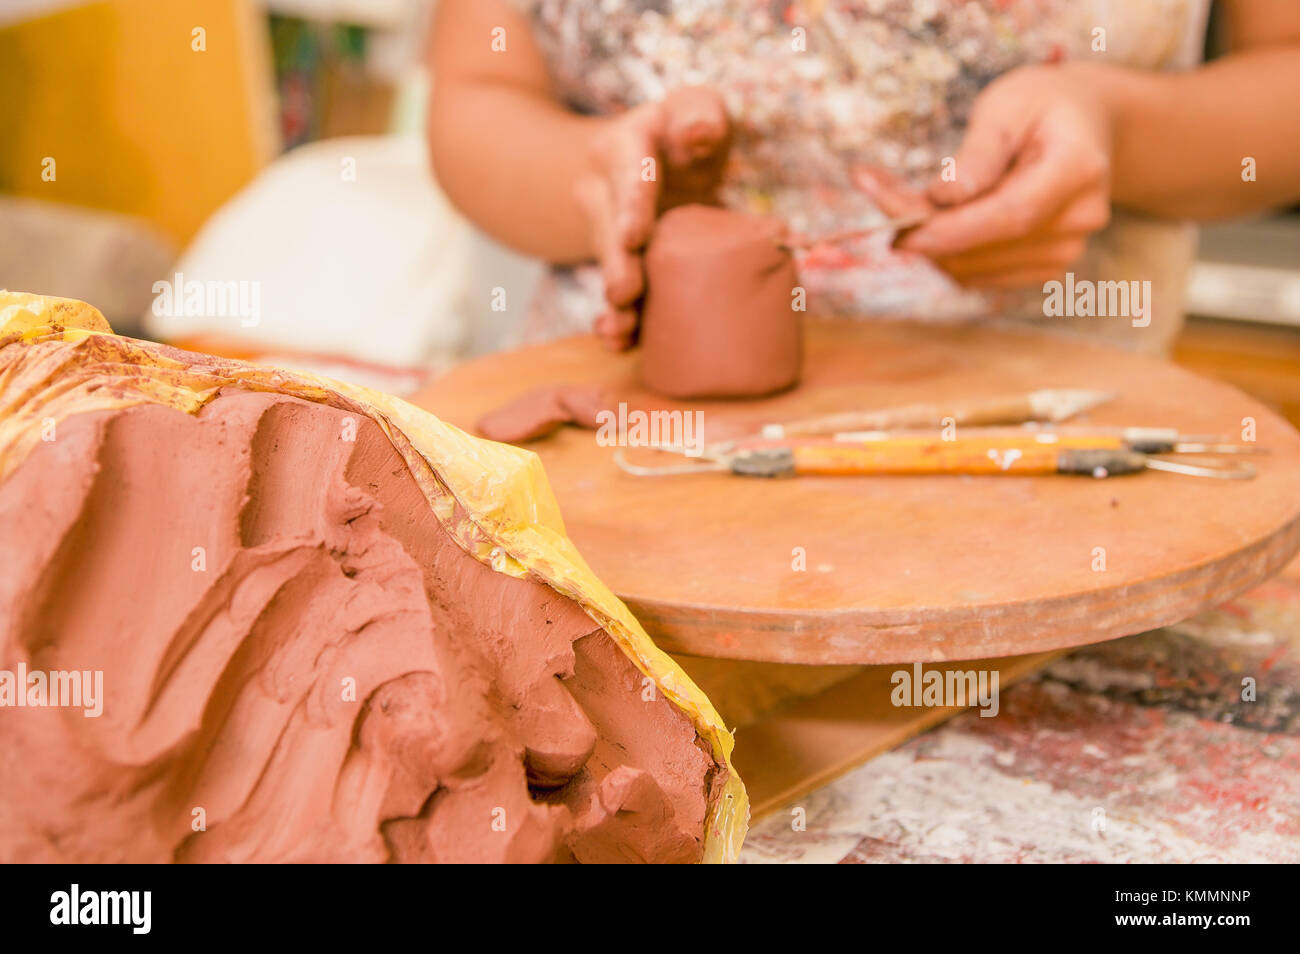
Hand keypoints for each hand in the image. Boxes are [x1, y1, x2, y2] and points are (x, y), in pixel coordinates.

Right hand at [576, 86, 731, 349]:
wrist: (651, 161)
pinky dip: (614, 319)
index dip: (632, 204)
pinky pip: (611, 293)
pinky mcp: (616, 263)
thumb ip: (700, 114)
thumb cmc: (683, 134)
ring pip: (608, 266)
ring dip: (615, 300)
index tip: (635, 234)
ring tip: (622, 327)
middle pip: (609, 229)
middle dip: (617, 263)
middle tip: (625, 291)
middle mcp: (603, 191)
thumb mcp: (694, 110)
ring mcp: (605, 231)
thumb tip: (700, 133)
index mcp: (623, 148)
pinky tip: (619, 340)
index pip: (628, 171)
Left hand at [857, 64, 1114, 289]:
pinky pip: (977, 274)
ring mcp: (1063, 250)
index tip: (896, 227)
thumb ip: (977, 154)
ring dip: (927, 241)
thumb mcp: (1006, 105)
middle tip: (876, 188)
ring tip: (907, 198)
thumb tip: (942, 199)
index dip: (949, 229)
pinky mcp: (1042, 267)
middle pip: (984, 246)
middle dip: (920, 228)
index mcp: (1077, 170)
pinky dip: (945, 252)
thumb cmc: (1041, 105)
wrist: (1086, 125)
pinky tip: (935, 218)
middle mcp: (1078, 220)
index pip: (1010, 215)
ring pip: (973, 268)